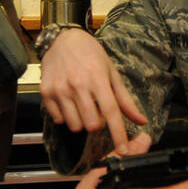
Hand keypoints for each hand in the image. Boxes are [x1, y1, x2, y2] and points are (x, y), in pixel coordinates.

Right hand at [40, 28, 146, 154]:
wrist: (62, 39)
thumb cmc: (90, 54)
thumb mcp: (111, 72)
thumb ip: (125, 99)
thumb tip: (142, 120)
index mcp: (97, 78)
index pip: (110, 112)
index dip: (118, 133)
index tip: (123, 149)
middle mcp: (77, 84)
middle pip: (92, 124)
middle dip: (98, 124)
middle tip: (97, 112)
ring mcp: (59, 89)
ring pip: (75, 125)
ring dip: (82, 121)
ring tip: (82, 106)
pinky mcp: (46, 93)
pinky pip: (59, 120)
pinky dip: (66, 116)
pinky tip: (69, 102)